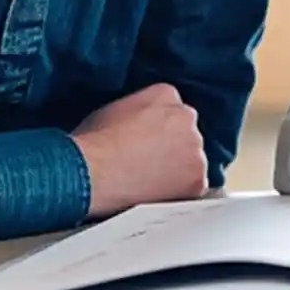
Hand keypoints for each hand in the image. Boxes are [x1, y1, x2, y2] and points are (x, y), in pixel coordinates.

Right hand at [72, 84, 208, 218]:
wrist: (91, 172)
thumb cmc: (92, 144)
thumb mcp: (111, 109)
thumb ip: (137, 110)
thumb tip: (137, 123)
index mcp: (165, 95)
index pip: (172, 109)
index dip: (158, 129)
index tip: (148, 142)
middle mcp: (187, 117)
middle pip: (187, 133)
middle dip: (172, 147)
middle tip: (148, 163)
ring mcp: (195, 148)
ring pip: (193, 159)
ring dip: (178, 170)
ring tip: (148, 181)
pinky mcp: (198, 177)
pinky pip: (195, 186)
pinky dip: (181, 192)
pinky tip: (157, 194)